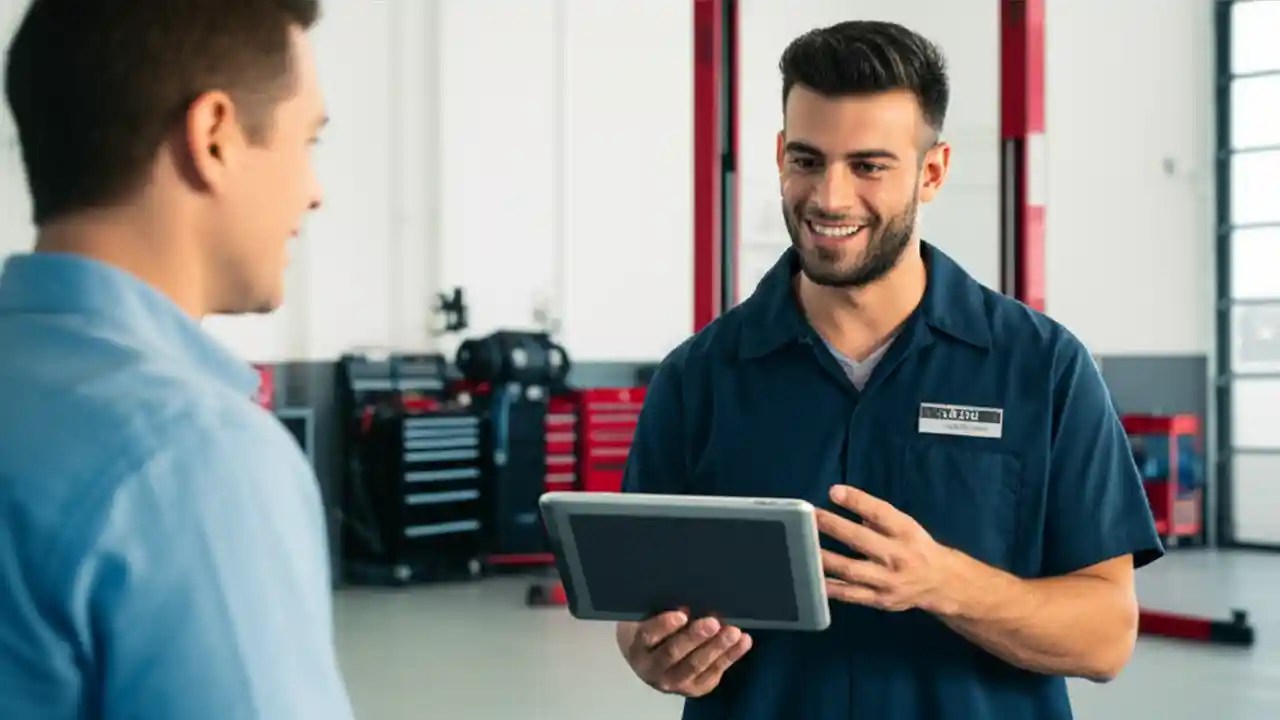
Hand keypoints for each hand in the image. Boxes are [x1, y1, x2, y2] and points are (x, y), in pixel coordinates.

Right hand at [621, 611, 752, 697]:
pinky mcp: (695, 689)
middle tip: (712, 622)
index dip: (664, 626)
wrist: (650, 661)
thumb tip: (690, 598)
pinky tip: (743, 641)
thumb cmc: (654, 630)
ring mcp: (674, 683)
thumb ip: (664, 610)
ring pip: (696, 666)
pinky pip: (714, 672)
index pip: (648, 636)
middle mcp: (653, 669)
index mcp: (638, 647)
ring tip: (733, 632)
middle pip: (674, 653)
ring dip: (717, 647)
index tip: (681, 614)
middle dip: (695, 638)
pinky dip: (731, 656)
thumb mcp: (650, 618)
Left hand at [816, 484, 957, 614]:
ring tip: (804, 548)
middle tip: (811, 517)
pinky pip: (851, 595)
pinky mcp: (880, 600)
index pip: (880, 513)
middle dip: (834, 527)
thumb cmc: (915, 547)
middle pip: (862, 540)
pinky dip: (830, 588)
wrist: (941, 583)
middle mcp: (898, 556)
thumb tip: (841, 499)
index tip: (833, 492)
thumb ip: (877, 517)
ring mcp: (888, 581)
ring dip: (825, 559)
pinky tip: (812, 579)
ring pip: (852, 570)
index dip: (857, 501)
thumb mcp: (905, 526)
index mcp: (905, 532)